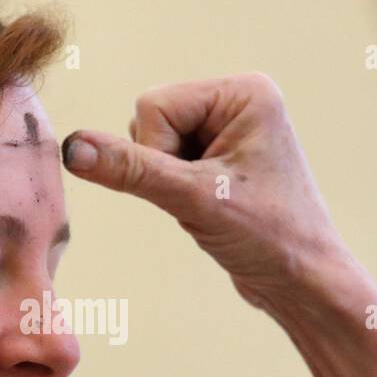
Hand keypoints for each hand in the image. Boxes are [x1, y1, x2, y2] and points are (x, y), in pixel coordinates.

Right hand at [60, 72, 342, 310]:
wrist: (305, 284)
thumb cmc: (270, 237)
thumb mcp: (193, 198)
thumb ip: (129, 169)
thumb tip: (72, 146)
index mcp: (244, 92)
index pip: (153, 104)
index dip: (157, 152)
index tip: (197, 187)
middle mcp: (238, 102)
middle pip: (152, 121)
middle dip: (164, 167)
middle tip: (207, 198)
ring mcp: (229, 131)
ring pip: (154, 145)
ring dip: (168, 182)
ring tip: (211, 206)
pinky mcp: (220, 160)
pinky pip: (167, 164)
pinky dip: (175, 192)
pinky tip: (209, 210)